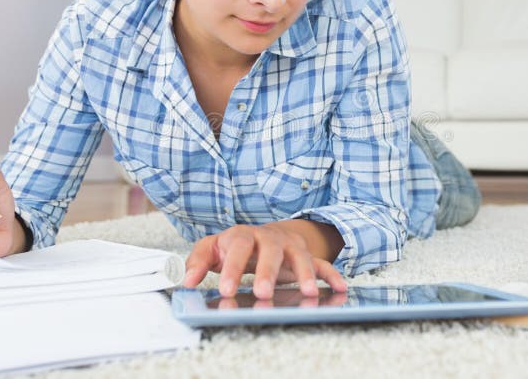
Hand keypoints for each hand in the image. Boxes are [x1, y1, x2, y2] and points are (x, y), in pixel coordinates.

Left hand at [183, 223, 347, 299]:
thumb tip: (187, 280)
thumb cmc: (235, 245)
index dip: (232, 268)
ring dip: (304, 274)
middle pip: (270, 250)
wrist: (262, 233)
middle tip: (262, 293)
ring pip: (299, 256)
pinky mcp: (305, 255)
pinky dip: (331, 274)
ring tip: (307, 293)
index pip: (237, 247)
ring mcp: (289, 246)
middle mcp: (268, 238)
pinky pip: (322, 263)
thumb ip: (198, 261)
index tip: (225, 289)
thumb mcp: (213, 248)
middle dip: (267, 271)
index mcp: (242, 235)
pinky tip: (339, 288)